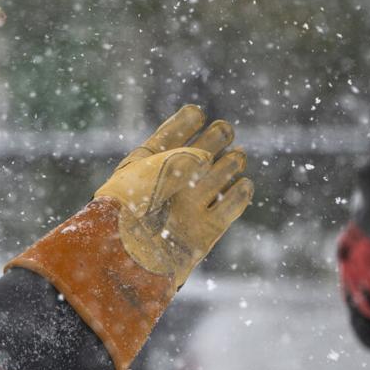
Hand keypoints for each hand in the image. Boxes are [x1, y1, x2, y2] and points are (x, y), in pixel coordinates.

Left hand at [94, 105, 252, 287]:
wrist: (124, 256)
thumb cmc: (129, 206)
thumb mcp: (154, 169)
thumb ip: (185, 156)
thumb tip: (210, 161)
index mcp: (145, 167)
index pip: (169, 137)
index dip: (185, 123)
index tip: (197, 113)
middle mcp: (168, 186)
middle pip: (200, 154)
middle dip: (214, 139)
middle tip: (224, 130)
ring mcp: (187, 208)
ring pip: (218, 178)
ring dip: (230, 165)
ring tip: (236, 157)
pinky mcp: (204, 232)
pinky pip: (229, 209)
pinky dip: (239, 196)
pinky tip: (244, 184)